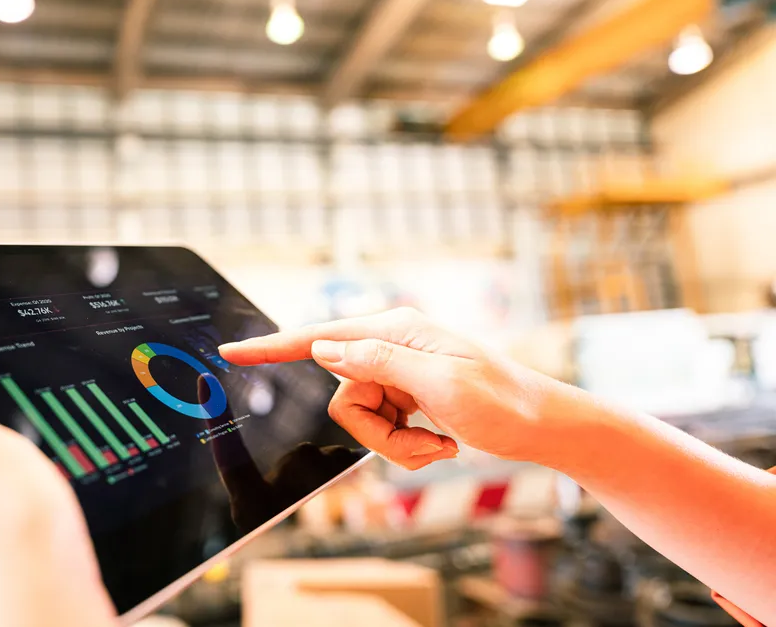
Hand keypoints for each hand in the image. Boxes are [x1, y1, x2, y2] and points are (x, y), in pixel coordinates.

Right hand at [219, 307, 573, 469]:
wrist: (544, 428)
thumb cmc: (503, 401)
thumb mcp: (440, 381)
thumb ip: (375, 361)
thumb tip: (322, 346)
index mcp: (396, 329)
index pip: (320, 336)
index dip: (273, 347)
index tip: (233, 350)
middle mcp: (391, 347)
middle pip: (343, 396)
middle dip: (378, 432)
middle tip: (425, 441)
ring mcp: (398, 374)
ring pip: (361, 420)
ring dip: (398, 444)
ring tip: (440, 443)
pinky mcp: (406, 397)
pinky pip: (382, 432)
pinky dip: (409, 447)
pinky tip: (443, 442)